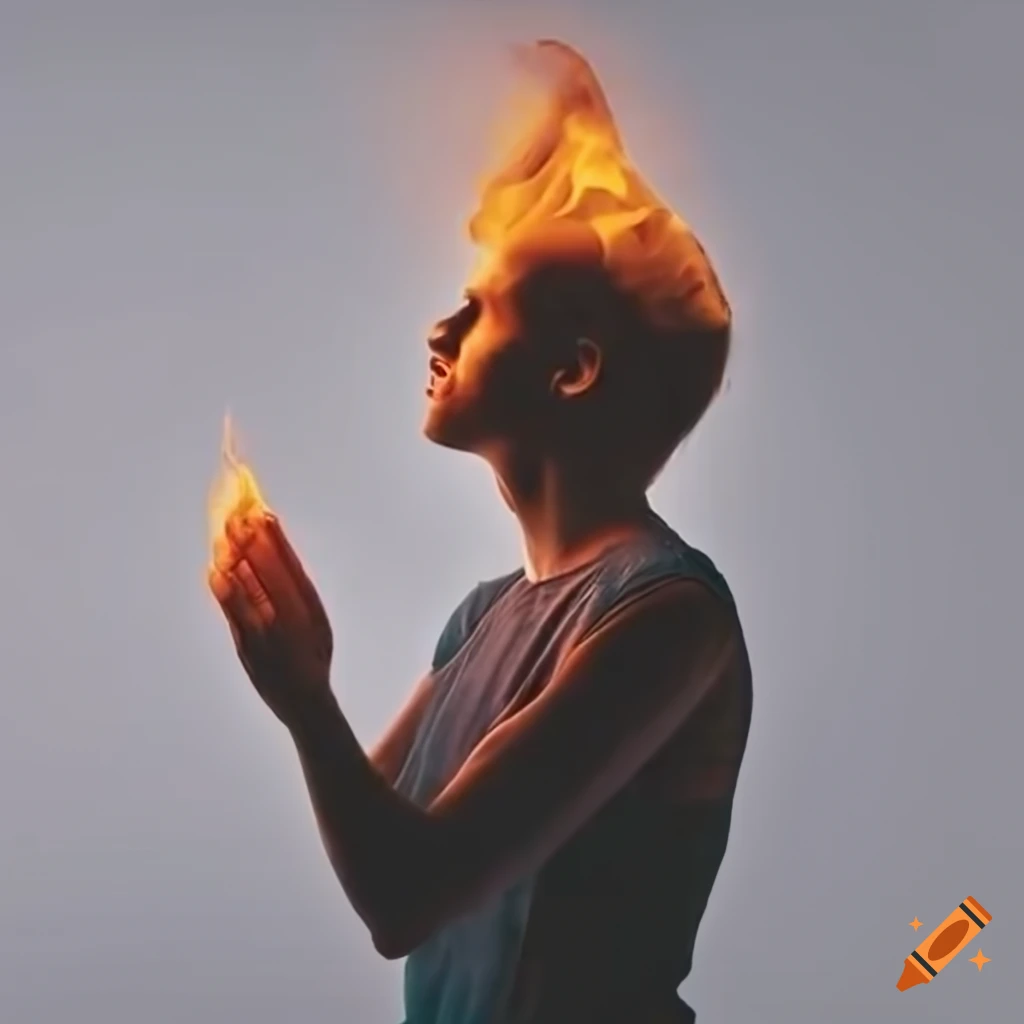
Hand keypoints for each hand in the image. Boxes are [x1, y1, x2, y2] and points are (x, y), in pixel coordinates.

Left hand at [208, 511, 333, 727]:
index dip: (275, 537)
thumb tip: (275, 550)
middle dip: (252, 540)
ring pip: (248, 588)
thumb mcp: (316, 619)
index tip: (262, 511)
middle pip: (268, 571)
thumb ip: (296, 588)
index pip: (290, 564)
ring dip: (236, 558)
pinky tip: (215, 571)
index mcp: (309, 608)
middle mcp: (289, 618)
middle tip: (237, 513)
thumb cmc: (311, 655)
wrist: (303, 702)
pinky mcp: (246, 646)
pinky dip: (224, 590)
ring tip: (225, 532)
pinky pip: (233, 613)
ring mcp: (266, 633)